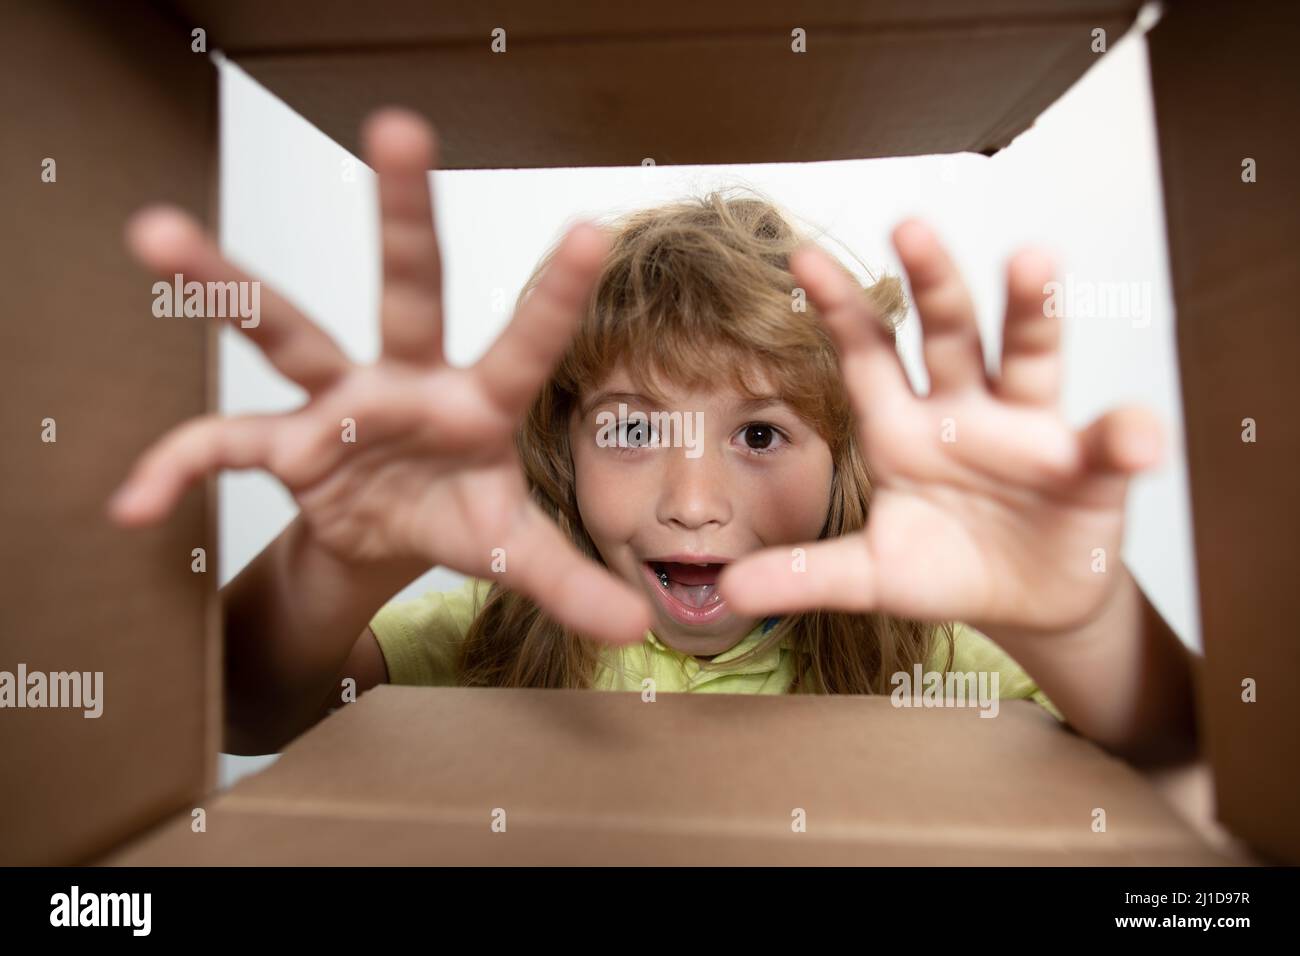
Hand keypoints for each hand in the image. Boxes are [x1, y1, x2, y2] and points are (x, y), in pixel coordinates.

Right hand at [107, 108, 650, 644]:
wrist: (394, 536)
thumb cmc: (462, 517)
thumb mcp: (512, 548)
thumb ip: (568, 580)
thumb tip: (633, 627)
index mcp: (480, 402)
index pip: (525, 343)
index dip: (556, 294)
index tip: (593, 229)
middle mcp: (408, 381)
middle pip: (407, 287)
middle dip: (404, 213)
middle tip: (400, 126)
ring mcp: (340, 403)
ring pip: (287, 331)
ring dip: (228, 286)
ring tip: (157, 232)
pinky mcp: (286, 442)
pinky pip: (219, 444)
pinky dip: (177, 468)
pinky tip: (135, 504)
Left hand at [719, 221, 1162, 633]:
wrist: (1027, 604)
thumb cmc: (947, 569)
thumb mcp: (873, 576)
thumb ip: (808, 575)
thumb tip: (727, 589)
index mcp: (903, 428)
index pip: (867, 354)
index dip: (838, 308)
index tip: (801, 257)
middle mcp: (964, 410)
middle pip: (948, 332)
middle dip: (931, 281)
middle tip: (910, 228)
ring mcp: (1029, 430)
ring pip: (1028, 356)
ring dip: (1031, 310)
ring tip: (1032, 260)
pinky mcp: (1090, 467)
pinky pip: (1109, 444)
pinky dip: (1126, 438)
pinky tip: (1135, 438)